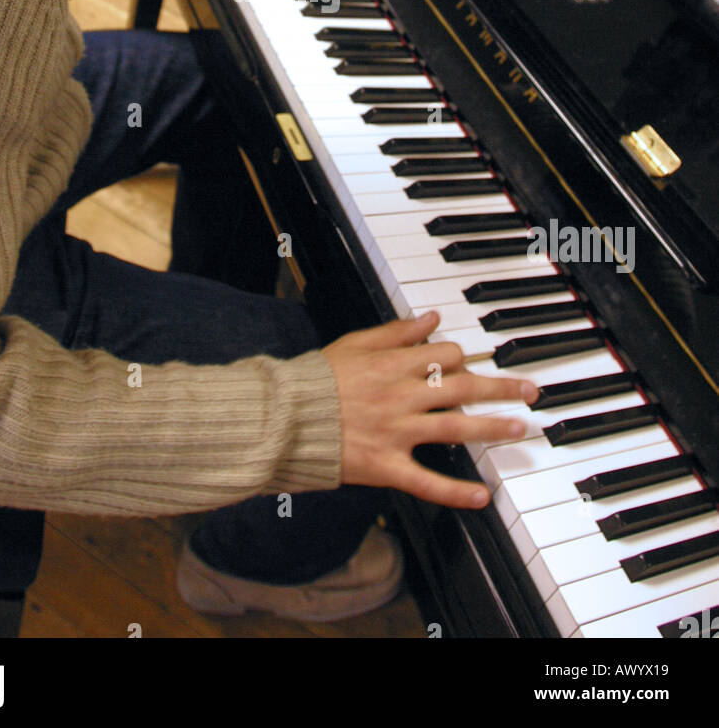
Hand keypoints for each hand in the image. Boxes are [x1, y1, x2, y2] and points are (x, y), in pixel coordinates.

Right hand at [322, 310, 539, 507]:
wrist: (285, 418)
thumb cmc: (316, 380)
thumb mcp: (355, 343)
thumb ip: (396, 332)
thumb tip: (430, 318)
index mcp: (393, 365)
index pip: (445, 356)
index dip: (463, 358)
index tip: (473, 364)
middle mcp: (401, 397)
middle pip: (463, 389)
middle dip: (501, 388)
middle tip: (531, 390)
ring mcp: (396, 433)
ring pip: (455, 429)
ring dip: (492, 428)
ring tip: (520, 429)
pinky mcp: (386, 466)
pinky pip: (427, 482)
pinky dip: (455, 492)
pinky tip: (481, 497)